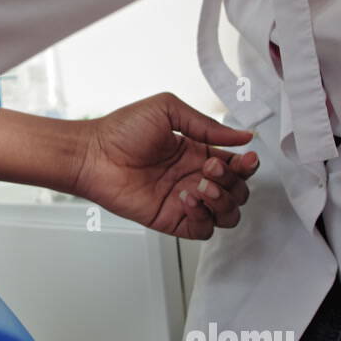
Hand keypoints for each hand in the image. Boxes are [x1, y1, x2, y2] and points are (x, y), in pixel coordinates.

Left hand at [73, 93, 258, 239]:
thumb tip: (243, 135)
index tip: (246, 158)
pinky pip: (204, 229)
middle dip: (234, 181)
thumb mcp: (167, 110)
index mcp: (196, 152)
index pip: (237, 166)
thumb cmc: (121, 129)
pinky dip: (204, 216)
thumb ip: (205, 124)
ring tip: (201, 185)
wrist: (92, 154)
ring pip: (227, 213)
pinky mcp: (171, 219)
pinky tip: (187, 197)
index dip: (247, 165)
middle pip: (238, 191)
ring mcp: (184, 200)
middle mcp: (193, 177)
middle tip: (211, 168)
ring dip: (224, 200)